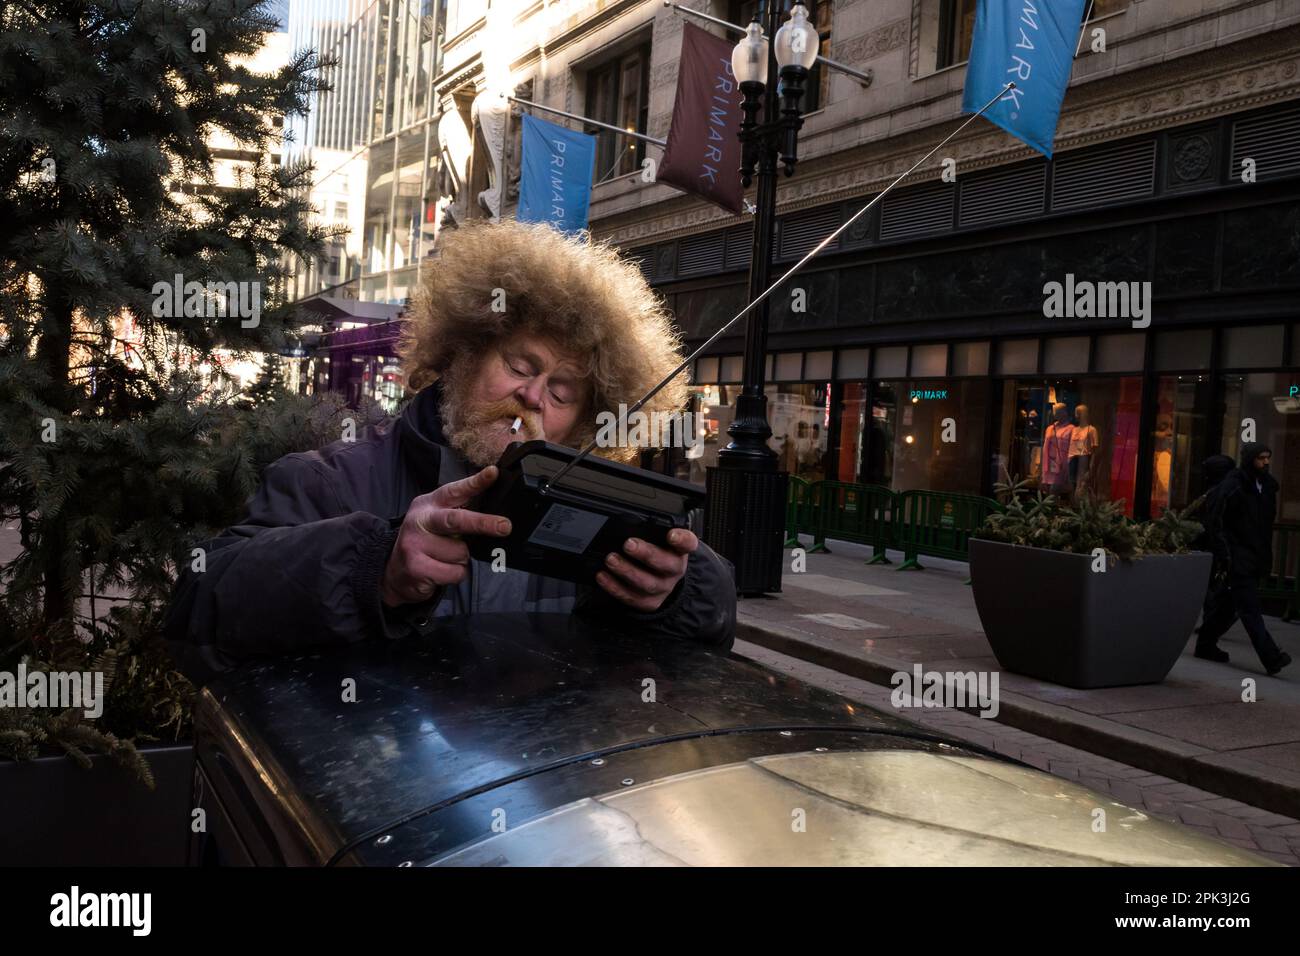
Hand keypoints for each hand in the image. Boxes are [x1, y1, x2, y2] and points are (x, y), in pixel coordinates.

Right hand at [381, 466, 511, 606]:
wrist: (394, 572)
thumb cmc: (425, 542)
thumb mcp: (436, 520)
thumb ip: (458, 514)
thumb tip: (495, 517)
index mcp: (429, 504)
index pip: (454, 490)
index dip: (475, 482)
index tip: (493, 473)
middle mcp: (420, 520)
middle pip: (456, 520)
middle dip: (482, 523)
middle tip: (504, 526)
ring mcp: (415, 544)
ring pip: (461, 552)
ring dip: (462, 559)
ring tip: (445, 558)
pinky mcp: (417, 567)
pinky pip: (455, 572)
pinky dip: (455, 574)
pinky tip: (441, 571)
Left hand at [595, 528, 697, 612]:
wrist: (664, 581)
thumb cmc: (659, 555)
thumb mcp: (660, 541)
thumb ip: (651, 533)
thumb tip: (626, 524)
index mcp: (679, 551)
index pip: (688, 543)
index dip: (682, 539)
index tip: (671, 535)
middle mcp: (674, 570)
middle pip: (665, 564)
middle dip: (646, 554)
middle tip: (628, 544)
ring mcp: (662, 588)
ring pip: (646, 583)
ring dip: (626, 571)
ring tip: (611, 560)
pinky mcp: (650, 602)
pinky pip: (631, 597)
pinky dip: (614, 587)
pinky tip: (603, 576)